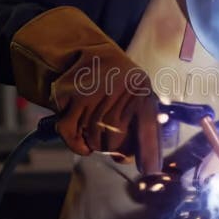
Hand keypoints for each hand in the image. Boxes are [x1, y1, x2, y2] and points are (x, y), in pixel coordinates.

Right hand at [10, 6, 160, 173]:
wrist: (75, 48)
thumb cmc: (109, 75)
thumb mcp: (134, 88)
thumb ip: (140, 119)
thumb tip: (137, 157)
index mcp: (139, 88)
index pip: (148, 125)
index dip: (150, 151)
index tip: (151, 170)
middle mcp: (117, 89)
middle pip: (118, 139)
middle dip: (115, 148)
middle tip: (112, 144)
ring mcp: (91, 93)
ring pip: (95, 139)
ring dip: (95, 143)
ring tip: (95, 131)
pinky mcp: (68, 97)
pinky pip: (72, 134)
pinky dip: (77, 144)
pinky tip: (82, 144)